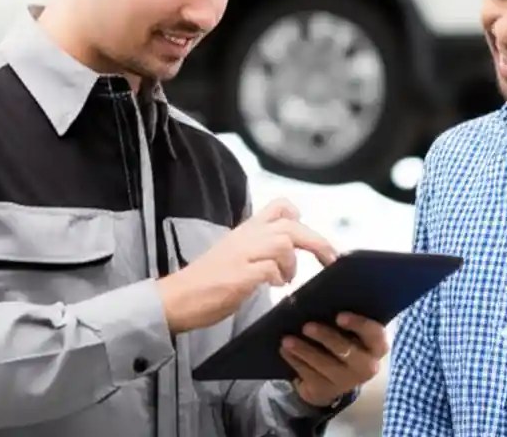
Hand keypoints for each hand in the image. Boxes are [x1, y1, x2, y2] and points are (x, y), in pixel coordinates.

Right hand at [157, 198, 338, 333]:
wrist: (176, 298)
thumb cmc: (206, 282)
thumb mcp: (235, 255)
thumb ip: (260, 249)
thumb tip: (287, 254)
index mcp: (245, 230)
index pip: (280, 207)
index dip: (301, 218)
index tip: (309, 238)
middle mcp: (245, 237)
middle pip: (291, 226)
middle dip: (317, 242)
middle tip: (330, 260)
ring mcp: (241, 255)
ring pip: (283, 243)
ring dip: (293, 262)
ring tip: (286, 280)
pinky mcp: (238, 276)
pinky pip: (269, 269)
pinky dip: (277, 277)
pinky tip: (273, 287)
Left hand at [280, 312, 388, 407]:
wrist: (333, 378)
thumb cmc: (342, 341)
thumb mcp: (349, 331)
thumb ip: (343, 318)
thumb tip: (318, 297)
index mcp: (376, 346)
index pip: (375, 334)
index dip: (359, 325)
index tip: (339, 316)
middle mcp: (367, 366)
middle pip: (347, 351)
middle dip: (325, 337)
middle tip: (306, 326)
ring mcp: (346, 382)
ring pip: (325, 365)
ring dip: (304, 350)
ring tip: (287, 340)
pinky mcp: (326, 391)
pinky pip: (309, 375)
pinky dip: (295, 361)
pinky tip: (285, 351)